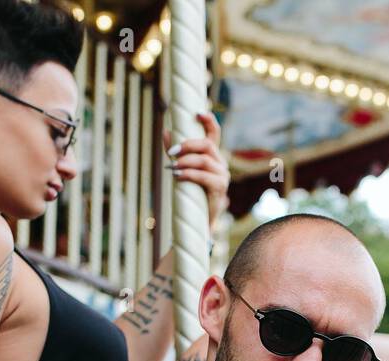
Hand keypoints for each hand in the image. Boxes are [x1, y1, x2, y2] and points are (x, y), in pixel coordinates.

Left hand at [163, 111, 229, 230]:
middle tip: (171, 153)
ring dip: (186, 162)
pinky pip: (204, 177)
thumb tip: (166, 132)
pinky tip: (178, 176)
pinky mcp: (220, 189)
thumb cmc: (191, 193)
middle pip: (208, 145)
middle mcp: (220, 164)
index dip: (208, 121)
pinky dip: (189, 174)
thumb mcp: (182, 169)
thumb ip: (176, 152)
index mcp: (212, 156)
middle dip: (188, 145)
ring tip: (173, 168)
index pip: (214, 134)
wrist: (199, 221)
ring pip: (205, 161)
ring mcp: (222, 176)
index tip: (197, 112)